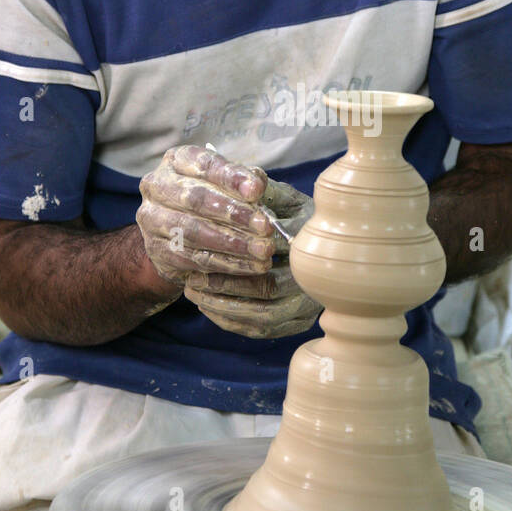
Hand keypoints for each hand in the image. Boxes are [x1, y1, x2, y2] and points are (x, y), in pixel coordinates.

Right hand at [136, 146, 274, 290]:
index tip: (257, 190)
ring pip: (194, 232)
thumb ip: (242, 181)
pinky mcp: (156, 249)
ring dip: (233, 243)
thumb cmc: (209, 199)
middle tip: (265, 226)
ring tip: (263, 250)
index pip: (204, 164)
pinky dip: (226, 263)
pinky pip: (193, 258)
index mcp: (176, 160)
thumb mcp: (226, 183)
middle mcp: (157, 186)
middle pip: (195, 199)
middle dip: (234, 214)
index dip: (231, 177)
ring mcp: (152, 219)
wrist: (175, 234)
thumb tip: (257, 185)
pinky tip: (250, 266)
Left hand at [184, 166, 319, 337]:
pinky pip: (262, 330)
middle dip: (226, 283)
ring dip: (223, 304)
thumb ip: (263, 190)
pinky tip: (207, 306)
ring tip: (193, 292)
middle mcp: (316, 277)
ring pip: (264, 313)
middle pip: (269, 286)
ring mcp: (309, 304)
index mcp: (312, 239)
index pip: (275, 248)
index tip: (205, 247)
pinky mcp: (297, 323)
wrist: (318, 249)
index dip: (240, 250)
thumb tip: (251, 180)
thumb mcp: (281, 198)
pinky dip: (231, 320)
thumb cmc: (289, 217)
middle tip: (193, 277)